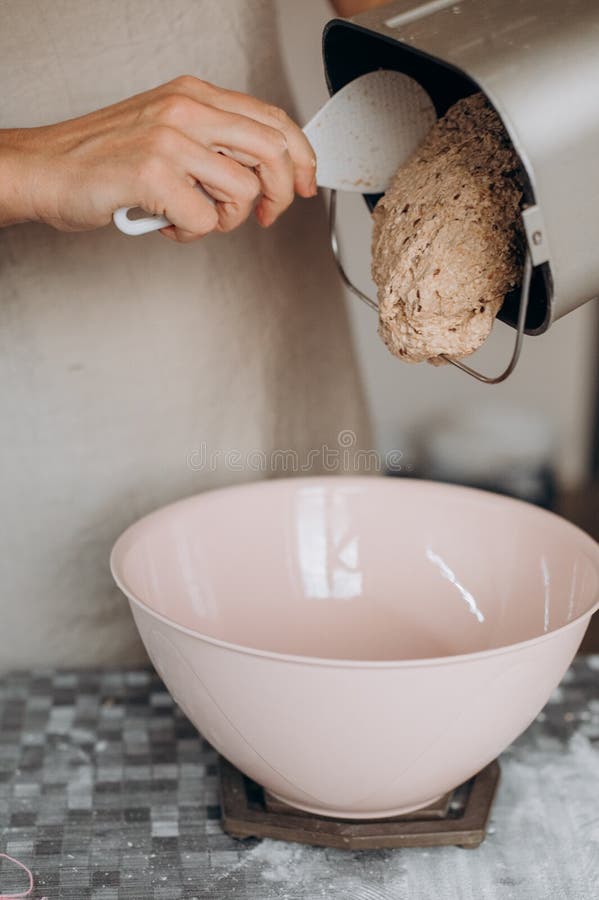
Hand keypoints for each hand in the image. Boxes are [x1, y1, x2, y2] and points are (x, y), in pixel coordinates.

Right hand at [0, 75, 316, 241]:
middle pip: (272, 151)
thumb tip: (263, 173)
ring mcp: (170, 138)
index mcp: (194, 95)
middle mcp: (187, 109)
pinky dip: (190, 233)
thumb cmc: (103, 161)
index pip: (273, 119)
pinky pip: (204, 218)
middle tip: (262, 218)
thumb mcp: (166, 134)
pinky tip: (165, 223)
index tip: (305, 185)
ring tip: (191, 218)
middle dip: (280, 195)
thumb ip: (213, 145)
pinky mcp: (154, 173)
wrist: (44, 169)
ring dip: (224, 219)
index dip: (301, 157)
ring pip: (243, 189)